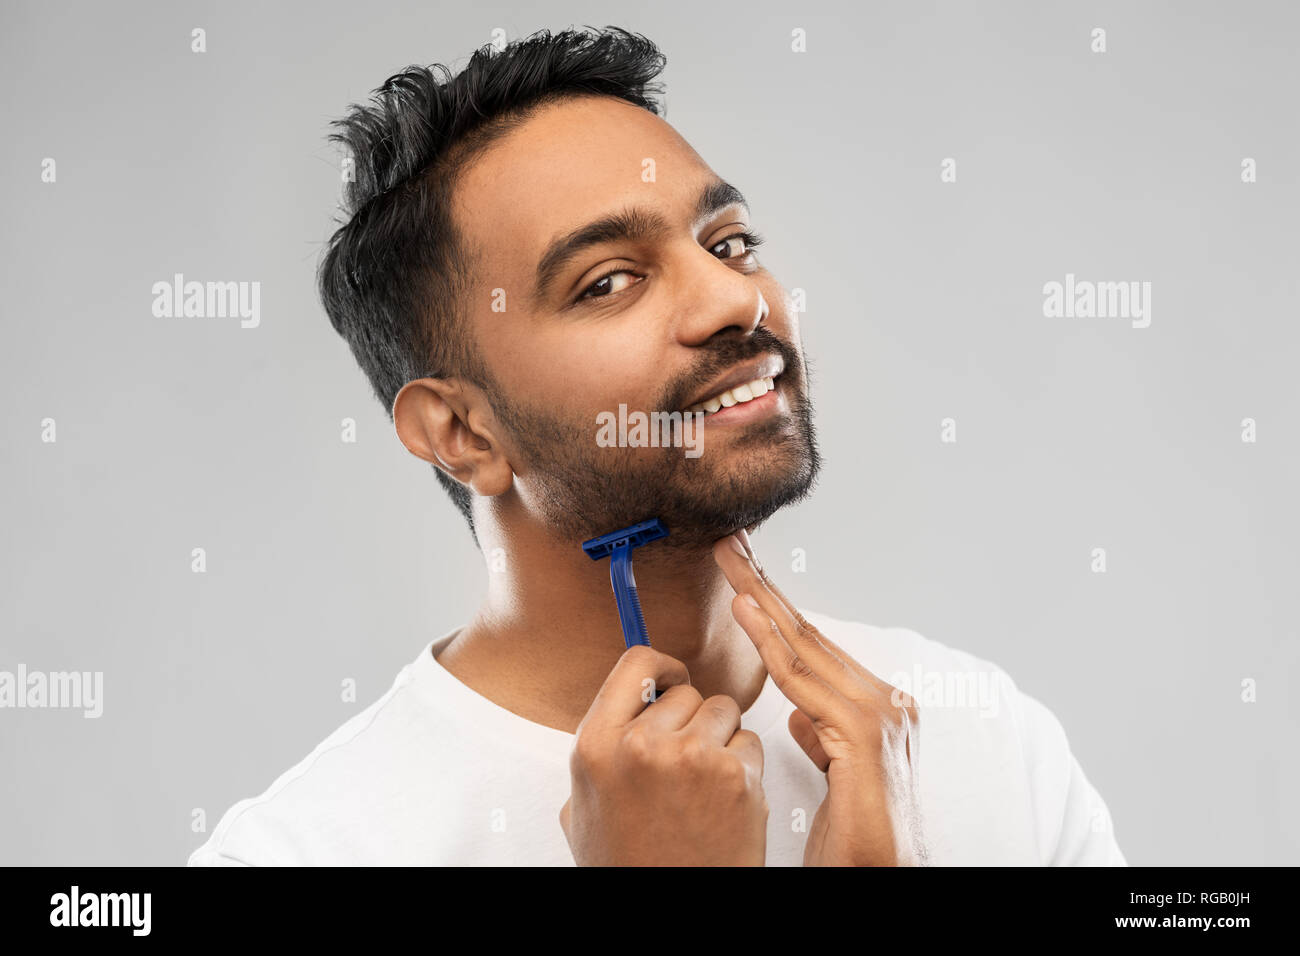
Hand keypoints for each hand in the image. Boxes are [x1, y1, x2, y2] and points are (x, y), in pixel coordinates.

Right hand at [559, 644, 767, 865]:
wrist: (666, 919)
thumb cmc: (627, 864)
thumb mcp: (585, 802)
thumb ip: (604, 746)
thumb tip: (629, 701)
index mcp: (596, 744)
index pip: (636, 663)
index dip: (661, 667)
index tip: (672, 680)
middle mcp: (642, 744)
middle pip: (687, 692)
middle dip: (692, 719)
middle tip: (684, 764)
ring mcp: (694, 758)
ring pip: (725, 712)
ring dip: (721, 740)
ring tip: (703, 787)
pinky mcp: (737, 779)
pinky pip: (750, 744)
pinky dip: (745, 769)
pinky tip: (724, 805)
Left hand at [713, 529, 928, 865]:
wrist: (877, 878)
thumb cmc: (854, 841)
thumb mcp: (833, 777)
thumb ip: (823, 737)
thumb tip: (802, 713)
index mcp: (872, 708)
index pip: (812, 646)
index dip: (772, 606)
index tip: (739, 572)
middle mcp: (882, 701)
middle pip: (809, 633)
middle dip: (763, 586)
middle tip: (728, 543)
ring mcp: (878, 713)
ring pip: (805, 646)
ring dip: (762, 599)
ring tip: (728, 563)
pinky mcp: (865, 734)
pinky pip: (803, 680)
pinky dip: (772, 642)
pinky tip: (747, 612)